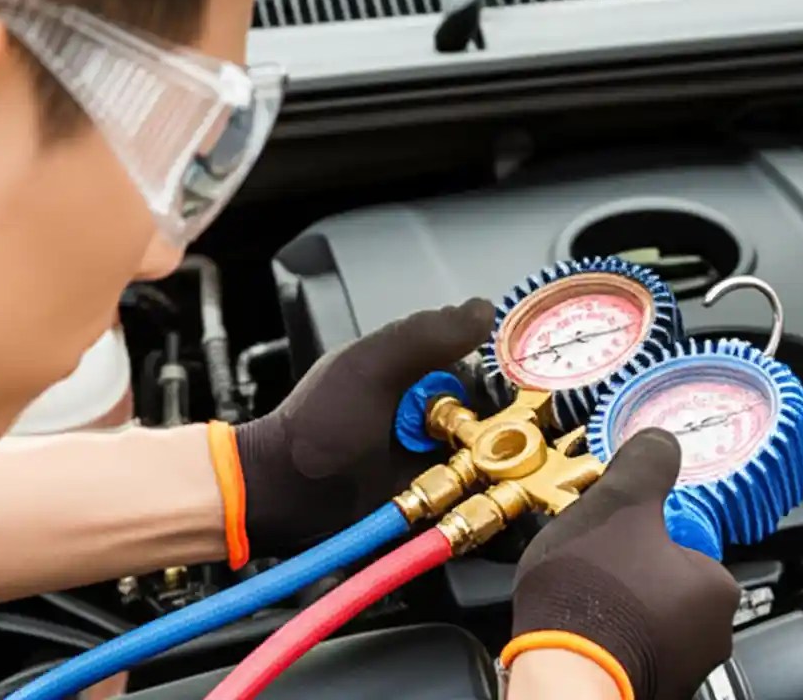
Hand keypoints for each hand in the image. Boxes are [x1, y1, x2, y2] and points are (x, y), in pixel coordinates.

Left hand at [235, 299, 494, 549]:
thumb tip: (486, 309)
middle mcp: (433, 406)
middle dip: (502, 427)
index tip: (515, 393)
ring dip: (496, 462)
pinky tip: (479, 491)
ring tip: (474, 469)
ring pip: (495, 452)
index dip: (506, 376)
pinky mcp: (437, 491)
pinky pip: (478, 487)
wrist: (286, 494)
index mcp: (418, 365)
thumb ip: (425, 335)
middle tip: (477, 440)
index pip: (488, 361)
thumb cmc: (317, 427)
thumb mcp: (371, 367)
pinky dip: (486, 489)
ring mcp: (436, 450)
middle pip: (500, 410)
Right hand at [510, 429, 739, 699]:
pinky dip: (603, 640)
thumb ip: (647, 465)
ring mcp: (680, 670)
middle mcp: (710, 635)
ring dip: (612, 606)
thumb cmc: (593, 595)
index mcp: (716, 587)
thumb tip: (661, 441)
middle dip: (624, 570)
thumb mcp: (620, 503)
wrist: (562, 674)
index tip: (612, 532)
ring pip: (642, 617)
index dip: (640, 530)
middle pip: (661, 580)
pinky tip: (577, 632)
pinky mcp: (647, 690)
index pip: (684, 540)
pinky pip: (624, 650)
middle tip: (588, 564)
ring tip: (577, 599)